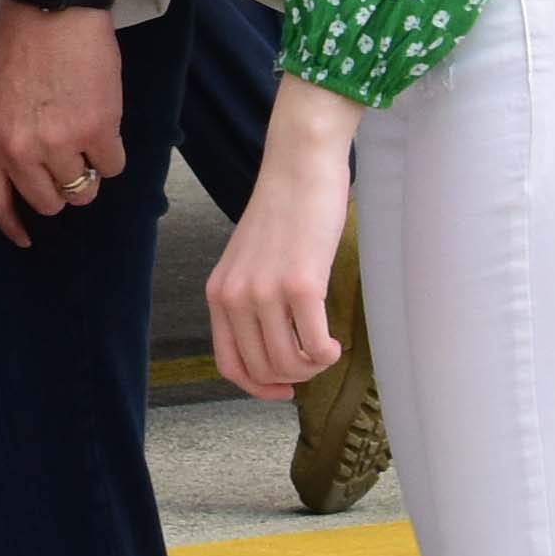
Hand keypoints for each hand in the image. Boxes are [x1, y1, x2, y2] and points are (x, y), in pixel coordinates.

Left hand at [0, 0, 131, 246]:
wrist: (52, 7)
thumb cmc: (16, 43)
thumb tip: (16, 170)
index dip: (13, 224)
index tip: (26, 238)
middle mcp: (19, 151)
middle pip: (48, 201)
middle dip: (60, 187)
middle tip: (67, 162)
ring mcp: (59, 143)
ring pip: (83, 190)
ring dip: (88, 171)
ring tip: (88, 138)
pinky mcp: (98, 130)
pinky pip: (113, 166)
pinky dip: (113, 152)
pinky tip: (106, 124)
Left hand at [204, 130, 350, 399]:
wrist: (299, 166)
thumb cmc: (283, 211)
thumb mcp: (249, 261)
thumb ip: (250, 300)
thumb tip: (273, 348)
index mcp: (219, 293)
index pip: (229, 363)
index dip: (257, 387)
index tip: (283, 389)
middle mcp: (235, 296)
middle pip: (262, 369)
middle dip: (293, 377)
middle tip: (314, 361)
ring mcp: (266, 292)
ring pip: (288, 363)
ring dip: (313, 367)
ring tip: (326, 349)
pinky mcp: (301, 285)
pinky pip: (315, 346)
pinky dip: (328, 354)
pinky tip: (336, 344)